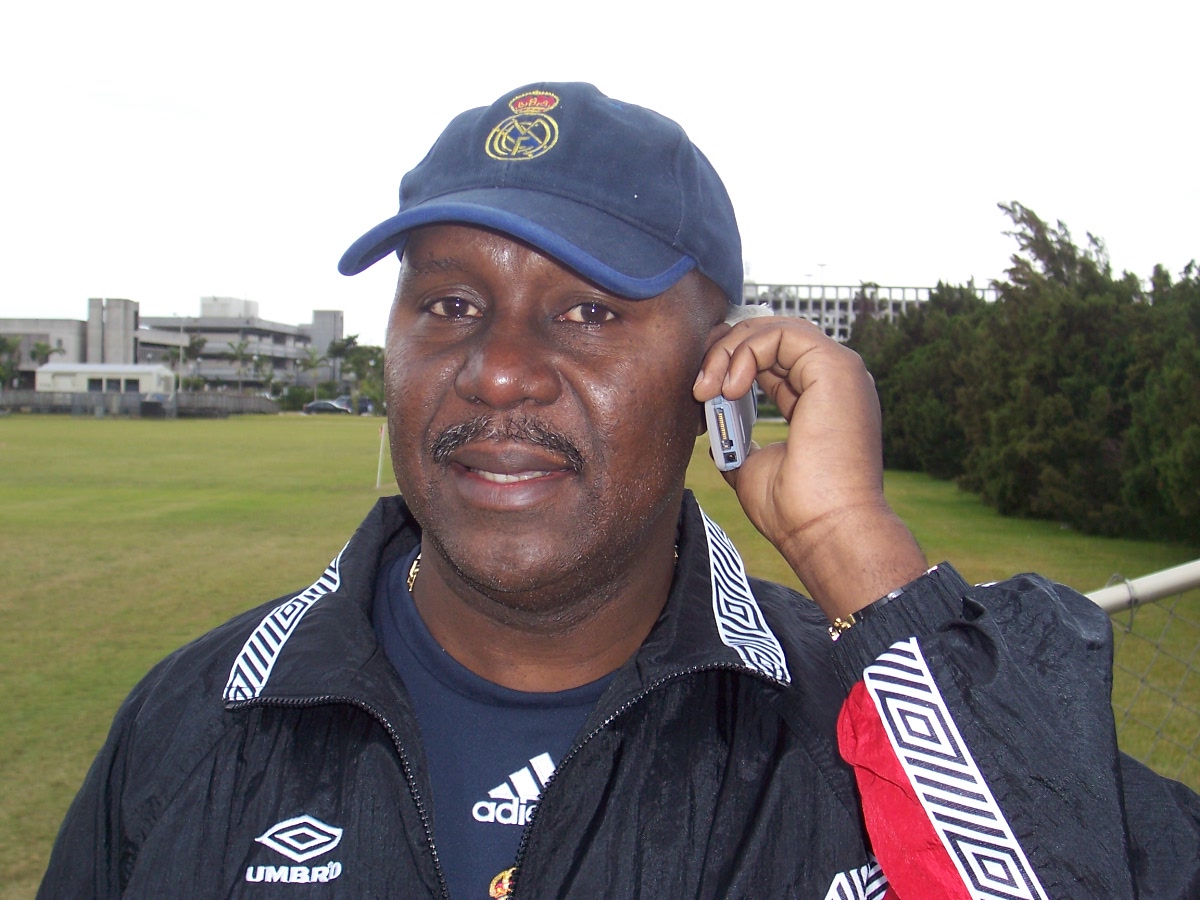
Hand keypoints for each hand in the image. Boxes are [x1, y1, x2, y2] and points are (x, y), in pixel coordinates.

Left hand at [693, 316, 925, 619]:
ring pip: (773, 328)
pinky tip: (730, 387)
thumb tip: (716, 431)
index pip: (770, 358)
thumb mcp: (752, 467)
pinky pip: (781, 334)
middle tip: (698, 386)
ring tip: (708, 388)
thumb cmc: (796, 511)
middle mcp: (832, 380)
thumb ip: (739, 440)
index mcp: (818, 398)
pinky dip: (746, 352)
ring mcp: (839, 371)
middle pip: (770, 335)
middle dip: (725, 350)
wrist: (826, 532)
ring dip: (730, 350)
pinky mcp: (836, 367)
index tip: (700, 394)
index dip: (730, 363)